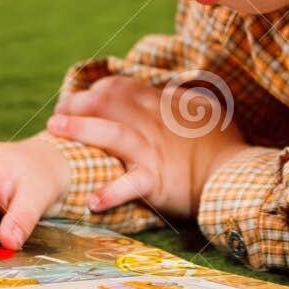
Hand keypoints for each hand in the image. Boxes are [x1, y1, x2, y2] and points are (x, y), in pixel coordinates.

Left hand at [46, 75, 257, 219]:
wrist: (234, 174)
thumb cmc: (224, 144)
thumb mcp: (206, 110)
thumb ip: (182, 100)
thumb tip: (169, 91)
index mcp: (162, 105)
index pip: (120, 87)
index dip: (95, 90)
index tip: (82, 98)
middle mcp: (153, 124)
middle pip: (108, 103)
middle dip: (77, 104)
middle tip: (57, 115)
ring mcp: (152, 152)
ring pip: (112, 134)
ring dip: (81, 130)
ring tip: (54, 129)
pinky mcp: (154, 180)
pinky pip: (129, 186)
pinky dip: (110, 193)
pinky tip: (93, 201)